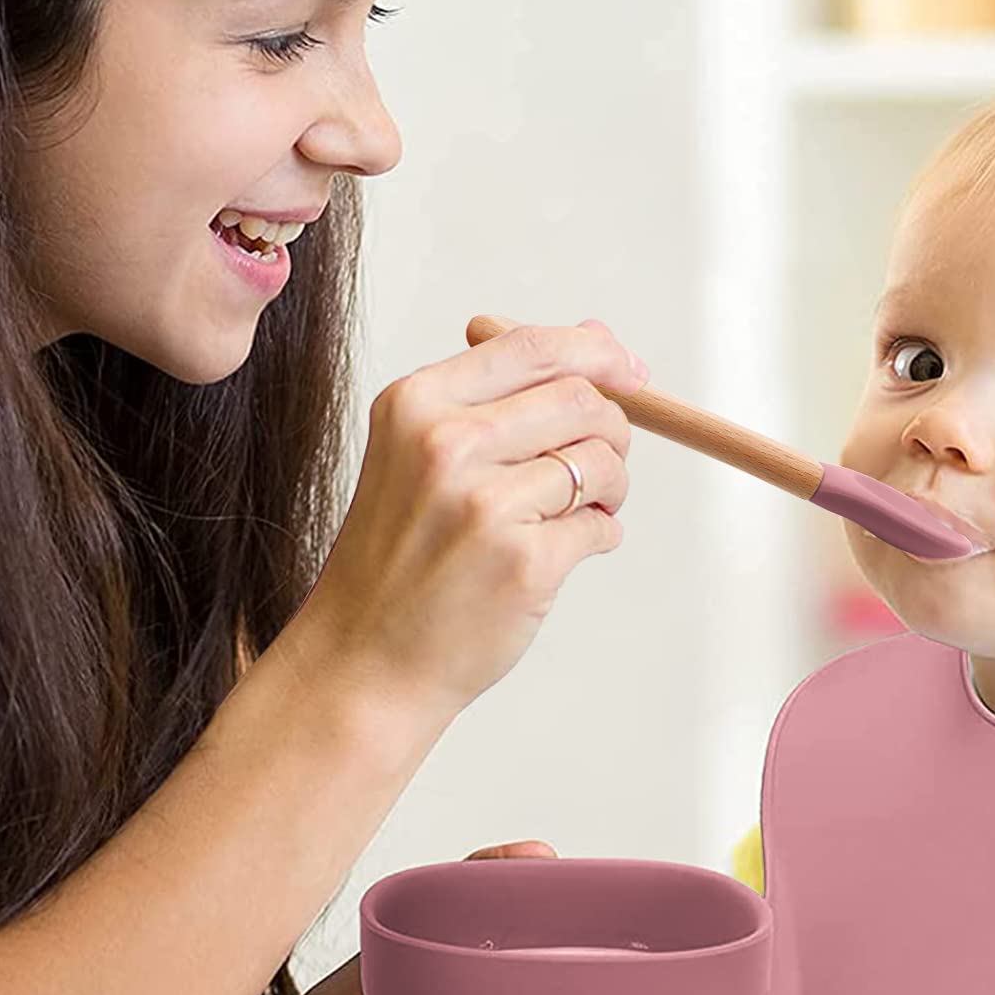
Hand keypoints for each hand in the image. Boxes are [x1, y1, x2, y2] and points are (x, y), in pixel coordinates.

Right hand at [292, 319, 647, 735]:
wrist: (364, 658)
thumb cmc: (400, 556)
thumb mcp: (421, 453)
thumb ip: (505, 395)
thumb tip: (599, 336)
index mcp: (417, 403)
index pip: (534, 347)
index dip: (596, 353)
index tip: (630, 373)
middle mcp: (446, 443)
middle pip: (581, 398)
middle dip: (610, 431)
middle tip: (596, 467)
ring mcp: (485, 503)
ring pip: (601, 461)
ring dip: (608, 489)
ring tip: (573, 514)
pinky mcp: (523, 561)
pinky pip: (602, 527)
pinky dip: (597, 538)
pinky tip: (557, 555)